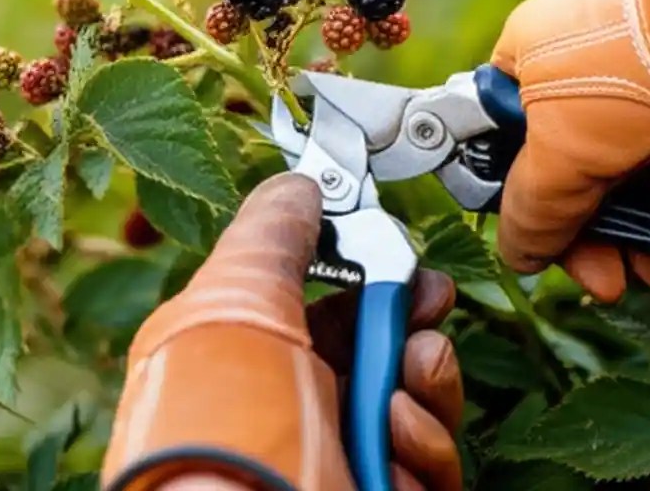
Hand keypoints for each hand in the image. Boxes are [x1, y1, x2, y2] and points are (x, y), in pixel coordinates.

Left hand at [100, 173, 462, 490]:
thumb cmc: (218, 417)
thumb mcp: (234, 299)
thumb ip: (271, 234)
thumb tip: (297, 186)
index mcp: (254, 361)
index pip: (329, 314)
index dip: (371, 282)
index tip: (403, 260)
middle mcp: (297, 413)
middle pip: (384, 357)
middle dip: (414, 326)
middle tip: (426, 308)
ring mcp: (339, 460)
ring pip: (419, 410)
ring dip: (426, 383)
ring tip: (407, 379)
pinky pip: (431, 469)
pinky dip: (423, 444)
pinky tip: (395, 433)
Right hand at [489, 0, 649, 320]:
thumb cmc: (638, 67)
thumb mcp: (564, 153)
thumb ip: (533, 212)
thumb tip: (517, 253)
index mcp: (534, 66)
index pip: (523, 157)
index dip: (551, 220)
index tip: (590, 271)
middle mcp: (597, 65)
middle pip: (609, 178)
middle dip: (649, 249)